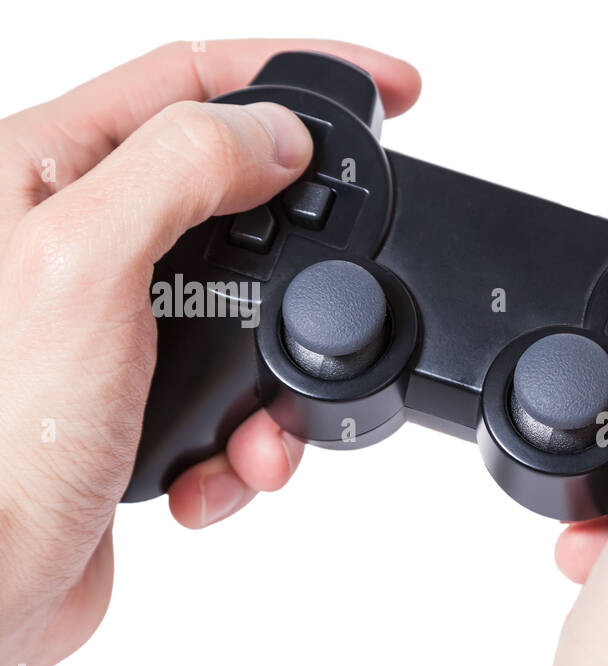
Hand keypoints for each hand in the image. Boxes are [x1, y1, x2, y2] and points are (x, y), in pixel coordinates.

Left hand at [0, 41, 419, 665]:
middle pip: (234, 199)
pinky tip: (209, 471)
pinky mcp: (137, 401)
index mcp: (39, 172)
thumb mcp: (84, 264)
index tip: (390, 89)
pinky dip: (243, 442)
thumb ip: (183, 171)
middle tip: (348, 282)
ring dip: (273, 378)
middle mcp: (73, 238)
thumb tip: (274, 135)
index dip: (297, 74)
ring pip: (247, 312)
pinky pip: (232, 396)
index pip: (191, 81)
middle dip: (299, 260)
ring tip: (253, 431)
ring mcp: (109, 324)